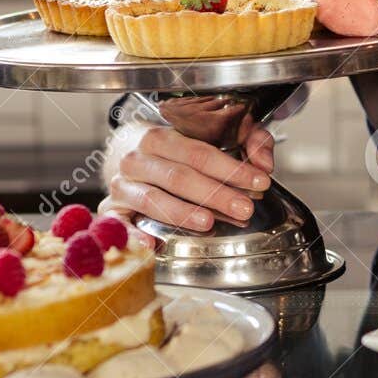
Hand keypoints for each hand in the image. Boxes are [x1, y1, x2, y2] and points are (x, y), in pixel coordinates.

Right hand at [103, 123, 274, 232]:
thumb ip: (248, 140)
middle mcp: (136, 159)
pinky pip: (119, 222)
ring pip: (152, 200)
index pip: (199, 153)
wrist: (126, 151)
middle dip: (215, 194)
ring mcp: (121, 185)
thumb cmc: (177, 146)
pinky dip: (133, 234)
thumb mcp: (215, 134)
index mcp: (160, 136)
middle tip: (244, 208)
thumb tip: (265, 163)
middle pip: (178, 177)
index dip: (231, 168)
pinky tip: (153, 244)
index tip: (259, 182)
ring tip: (209, 223)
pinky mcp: (112, 209)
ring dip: (182, 213)